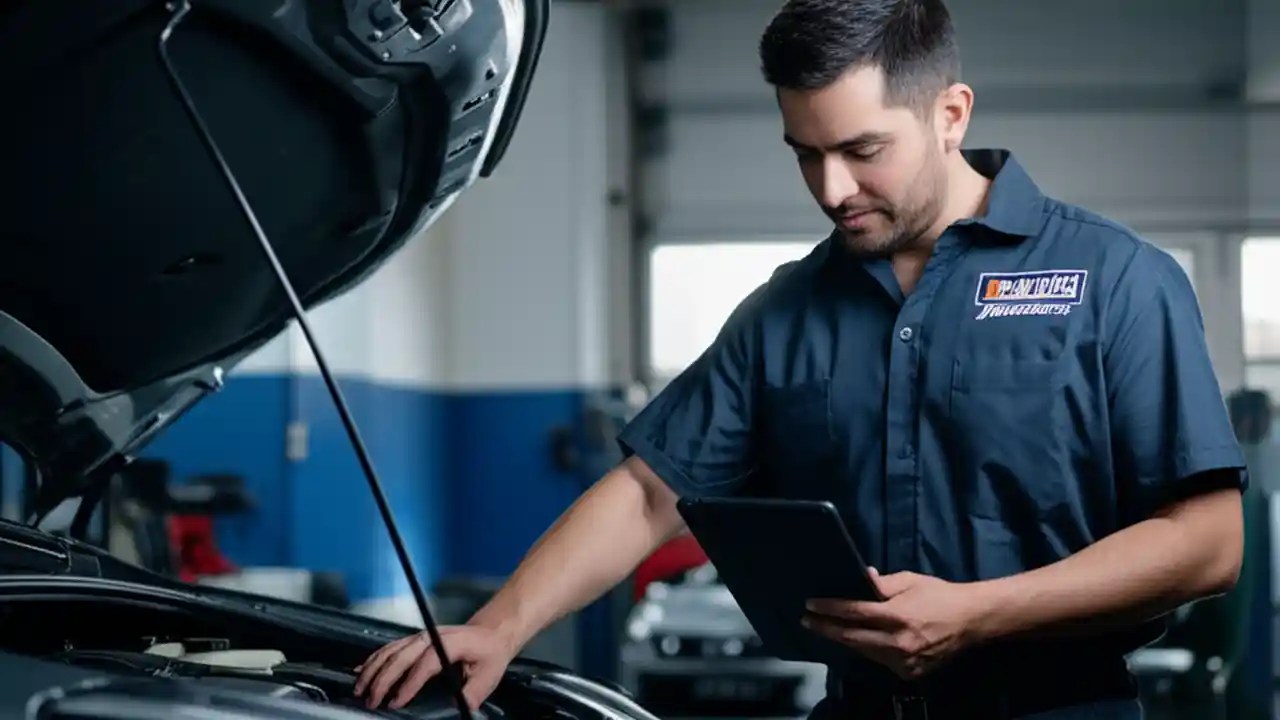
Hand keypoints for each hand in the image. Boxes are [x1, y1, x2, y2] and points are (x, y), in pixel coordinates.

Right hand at [353, 624, 517, 709]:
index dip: (410, 682)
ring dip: (373, 669)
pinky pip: (389, 648)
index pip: (427, 662)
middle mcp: (432, 636)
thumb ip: (473, 692)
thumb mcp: (489, 675)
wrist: (489, 633)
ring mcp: (421, 636)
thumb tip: (459, 706)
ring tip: (360, 690)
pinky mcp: (414, 640)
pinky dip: (373, 659)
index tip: (397, 702)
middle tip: (372, 701)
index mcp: (451, 642)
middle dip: (383, 679)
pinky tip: (361, 671)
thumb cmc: (489, 654)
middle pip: (402, 655)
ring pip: (390, 650)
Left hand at [802, 568, 988, 680]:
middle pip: (852, 637)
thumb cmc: (940, 595)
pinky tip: (855, 639)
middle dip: (826, 629)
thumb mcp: (910, 581)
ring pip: (864, 651)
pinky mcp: (909, 673)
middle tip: (806, 621)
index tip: (810, 604)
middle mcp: (899, 643)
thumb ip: (882, 583)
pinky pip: (879, 660)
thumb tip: (860, 577)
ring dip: (843, 639)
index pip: (854, 612)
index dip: (829, 609)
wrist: (972, 622)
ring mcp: (904, 662)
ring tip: (825, 628)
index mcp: (899, 616)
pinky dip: (866, 649)